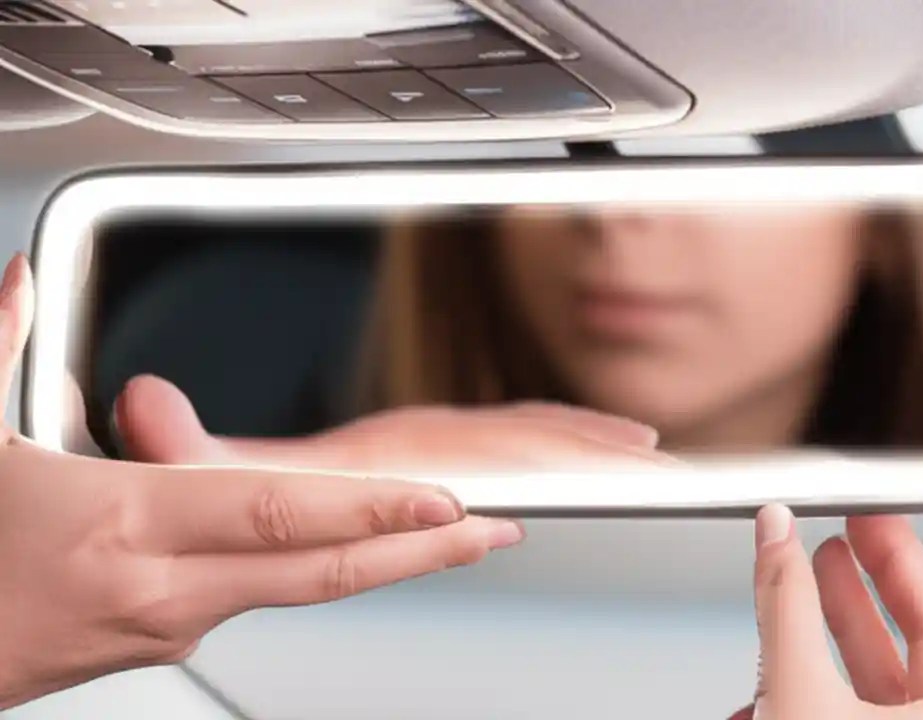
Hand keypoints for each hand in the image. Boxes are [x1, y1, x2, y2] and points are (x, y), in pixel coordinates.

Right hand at [0, 254, 523, 709]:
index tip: (448, 502)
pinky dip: (306, 564)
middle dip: (422, 552)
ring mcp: (166, 625)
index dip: (373, 511)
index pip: (280, 516)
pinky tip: (336, 540)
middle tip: (495, 531)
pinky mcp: (158, 642)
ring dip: (380, 561)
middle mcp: (162, 589)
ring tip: (446, 536)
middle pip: (324, 571)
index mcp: (122, 529)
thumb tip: (22, 278)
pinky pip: (253, 591)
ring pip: (299, 587)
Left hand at [113, 375, 671, 472]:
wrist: (210, 490)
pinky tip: (587, 460)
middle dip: (584, 443)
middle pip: (513, 434)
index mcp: (377, 452)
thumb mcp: (197, 476)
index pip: (462, 448)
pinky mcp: (432, 463)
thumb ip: (180, 444)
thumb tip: (143, 402)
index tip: (591, 464)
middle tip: (649, 457)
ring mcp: (427, 451)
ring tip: (644, 453)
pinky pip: (514, 448)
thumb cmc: (218, 491)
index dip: (518, 460)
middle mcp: (411, 444)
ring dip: (585, 442)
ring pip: (524, 437)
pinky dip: (562, 448)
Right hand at [734, 505, 922, 718]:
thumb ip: (786, 607)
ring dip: (848, 618)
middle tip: (863, 526)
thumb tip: (776, 533)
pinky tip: (773, 660)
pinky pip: (855, 709)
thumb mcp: (798, 692)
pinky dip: (817, 676)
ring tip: (813, 569)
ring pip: (891, 676)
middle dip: (891, 575)